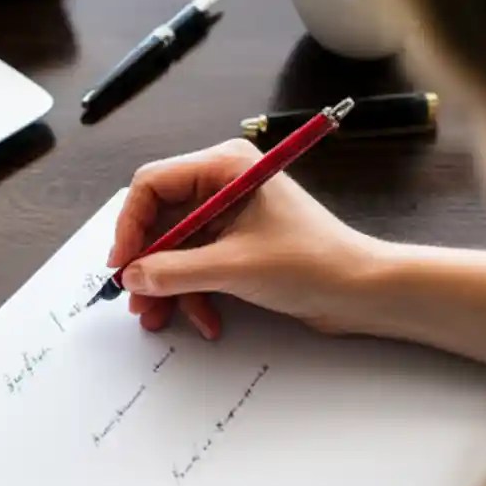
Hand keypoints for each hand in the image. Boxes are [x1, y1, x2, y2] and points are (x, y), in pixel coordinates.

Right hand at [109, 139, 381, 337]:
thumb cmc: (312, 263)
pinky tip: (205, 319)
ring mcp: (231, 212)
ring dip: (168, 285)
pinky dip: (195, 291)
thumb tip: (133, 275)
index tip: (123, 264)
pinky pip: (198, 262)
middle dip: (149, 263)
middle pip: (161, 218)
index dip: (130, 225)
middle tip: (136, 299)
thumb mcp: (234, 268)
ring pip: (176, 246)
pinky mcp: (239, 240)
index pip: (153, 184)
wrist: (362, 290)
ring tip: (159, 319)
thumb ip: (175, 271)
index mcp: (225, 166)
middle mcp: (224, 182)